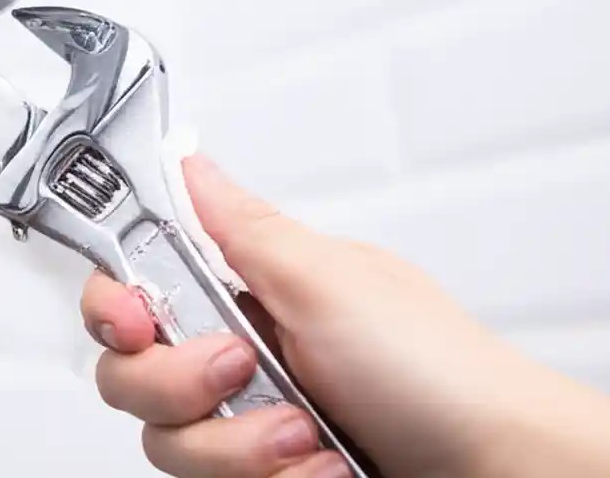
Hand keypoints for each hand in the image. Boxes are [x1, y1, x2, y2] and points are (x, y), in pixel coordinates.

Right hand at [80, 155, 609, 477]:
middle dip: (180, 384)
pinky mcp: (259, 471)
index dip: (116, 305)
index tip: (138, 323)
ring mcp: (246, 420)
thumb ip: (240, 227)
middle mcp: (235, 352)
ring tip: (307, 436)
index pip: (133, 286)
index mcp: (244, 289)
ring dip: (239, 447)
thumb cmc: (436, 368)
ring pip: (168, 442)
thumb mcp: (329, 281)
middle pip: (128, 372)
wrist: (493, 467)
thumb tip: (187, 162)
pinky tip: (318, 467)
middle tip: (241, 372)